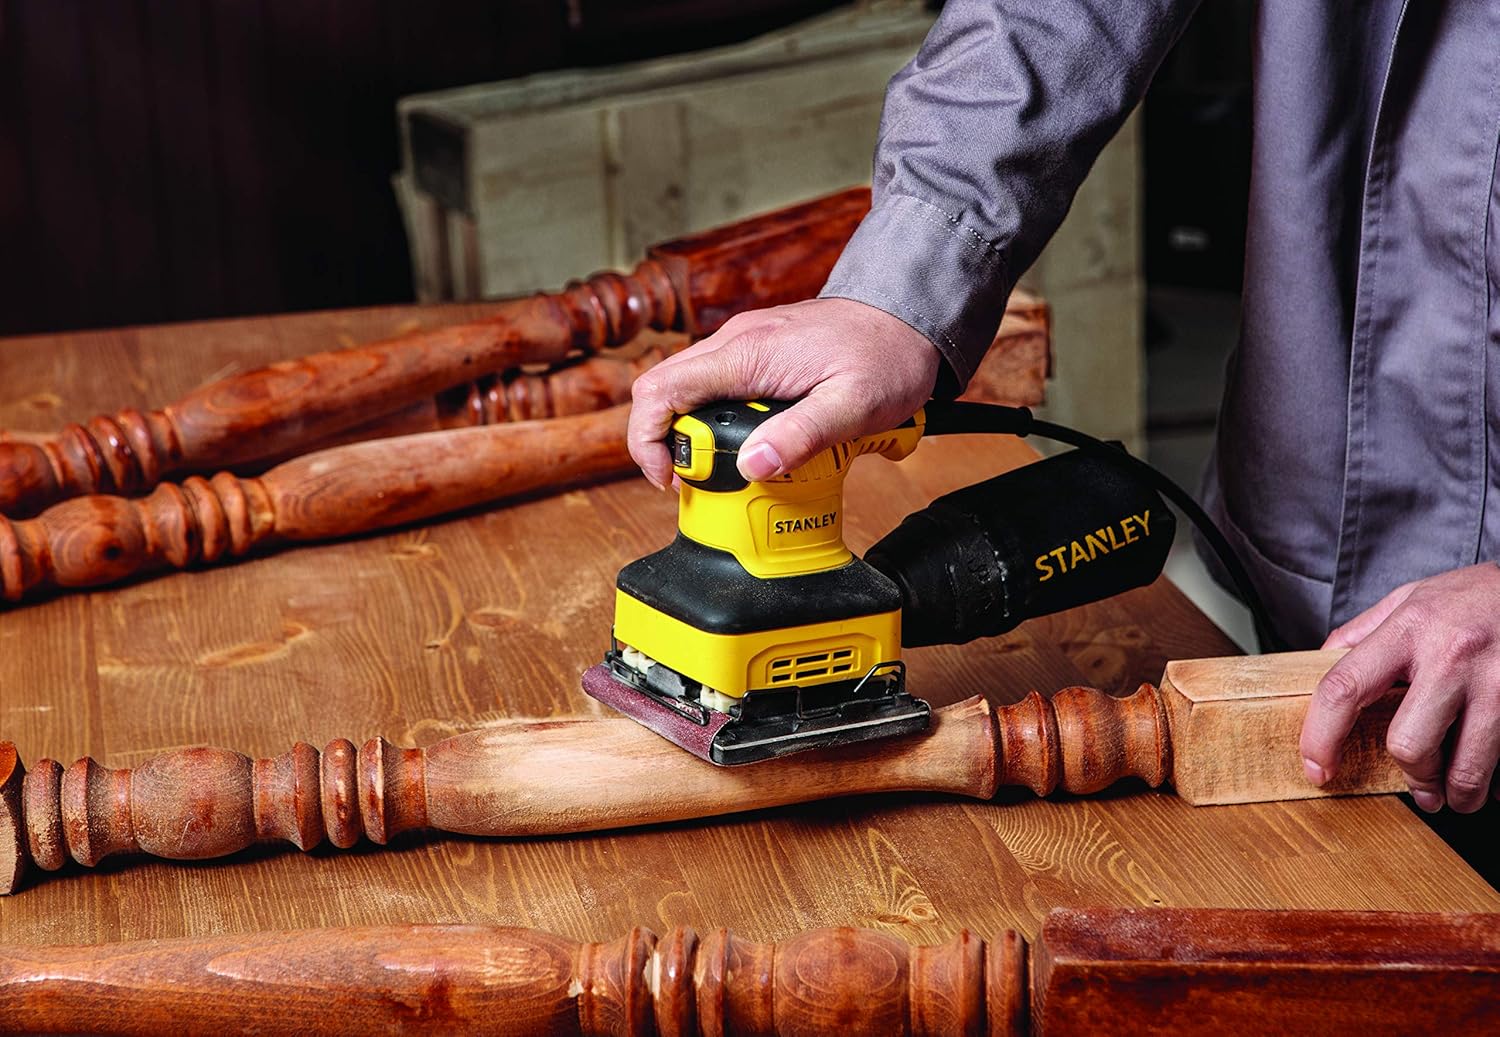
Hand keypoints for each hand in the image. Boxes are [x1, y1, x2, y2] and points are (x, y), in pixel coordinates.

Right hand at [627, 298, 940, 488]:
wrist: (909, 316)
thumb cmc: (887, 355)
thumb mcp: (854, 404)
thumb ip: (803, 435)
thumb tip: (754, 465)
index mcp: (747, 353)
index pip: (660, 390)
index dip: (647, 440)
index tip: (671, 479)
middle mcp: (734, 344)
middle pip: (662, 392)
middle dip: (669, 444)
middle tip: (703, 483)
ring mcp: (742, 347)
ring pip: (687, 392)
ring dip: (696, 435)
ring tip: (730, 469)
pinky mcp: (755, 355)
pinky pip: (716, 389)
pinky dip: (719, 421)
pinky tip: (753, 442)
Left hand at [1300, 562, 1499, 812]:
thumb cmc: (1476, 595)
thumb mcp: (1412, 598)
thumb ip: (1365, 632)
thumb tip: (1321, 663)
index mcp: (1408, 628)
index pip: (1345, 689)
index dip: (1321, 738)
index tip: (1317, 768)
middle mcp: (1450, 655)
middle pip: (1409, 743)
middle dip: (1412, 775)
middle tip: (1419, 784)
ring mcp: (1496, 681)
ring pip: (1466, 767)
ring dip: (1458, 793)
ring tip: (1457, 793)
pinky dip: (1496, 780)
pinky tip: (1492, 774)